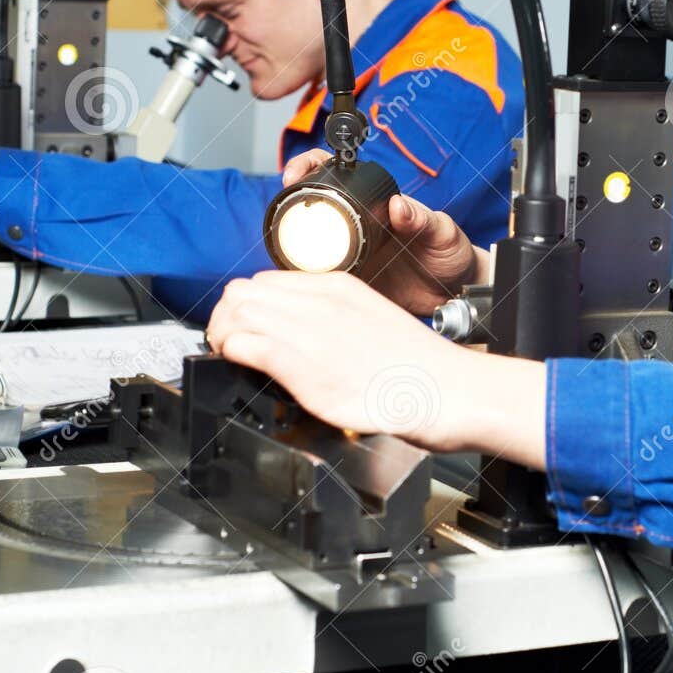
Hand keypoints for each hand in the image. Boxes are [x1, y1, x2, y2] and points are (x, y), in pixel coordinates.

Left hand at [206, 269, 545, 464]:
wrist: (448, 390)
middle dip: (229, 318)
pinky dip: (230, 353)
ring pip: (235, 313)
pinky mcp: (300, 362)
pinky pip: (242, 343)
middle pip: (243, 291)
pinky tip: (240, 366)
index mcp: (337, 286)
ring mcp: (309, 329)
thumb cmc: (419, 369)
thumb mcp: (373, 323)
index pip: (267, 281)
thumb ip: (336, 322)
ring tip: (232, 356)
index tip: (251, 330)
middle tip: (233, 344)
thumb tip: (306, 336)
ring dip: (224, 335)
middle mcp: (318, 300)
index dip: (250, 307)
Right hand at [280, 148, 488, 314]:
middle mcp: (358, 225)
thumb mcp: (441, 232)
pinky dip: (309, 279)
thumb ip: (423, 219)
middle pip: (313, 207)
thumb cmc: (451, 254)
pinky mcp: (352, 282)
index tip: (297, 172)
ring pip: (310, 245)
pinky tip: (304, 282)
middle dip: (290, 206)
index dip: (311, 167)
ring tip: (287, 251)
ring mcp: (352, 254)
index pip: (337, 175)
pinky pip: (322, 279)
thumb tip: (399, 205)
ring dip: (295, 246)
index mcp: (376, 204)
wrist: (455, 291)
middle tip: (284, 212)